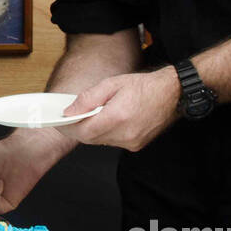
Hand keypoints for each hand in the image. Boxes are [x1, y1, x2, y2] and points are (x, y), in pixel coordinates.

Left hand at [58, 68, 180, 150]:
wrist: (171, 94)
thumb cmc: (145, 86)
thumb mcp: (111, 84)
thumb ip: (88, 98)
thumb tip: (70, 111)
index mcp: (118, 116)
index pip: (83, 131)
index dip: (68, 128)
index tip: (59, 122)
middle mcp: (125, 133)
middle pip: (90, 139)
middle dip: (77, 129)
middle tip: (69, 119)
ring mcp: (132, 142)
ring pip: (100, 142)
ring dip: (92, 131)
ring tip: (89, 117)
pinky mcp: (136, 145)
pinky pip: (112, 142)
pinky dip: (105, 133)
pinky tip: (106, 121)